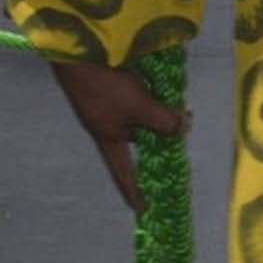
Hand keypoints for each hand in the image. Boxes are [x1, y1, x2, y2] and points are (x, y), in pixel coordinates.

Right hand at [49, 60, 187, 213]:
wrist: (77, 52)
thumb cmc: (106, 88)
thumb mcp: (140, 108)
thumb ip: (163, 121)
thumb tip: (184, 129)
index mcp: (109, 139)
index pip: (124, 174)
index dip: (133, 192)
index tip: (143, 210)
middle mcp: (106, 125)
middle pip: (136, 138)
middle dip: (159, 133)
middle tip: (184, 122)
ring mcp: (104, 104)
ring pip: (136, 114)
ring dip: (155, 108)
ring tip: (177, 101)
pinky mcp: (106, 83)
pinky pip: (132, 95)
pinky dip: (147, 91)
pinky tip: (161, 81)